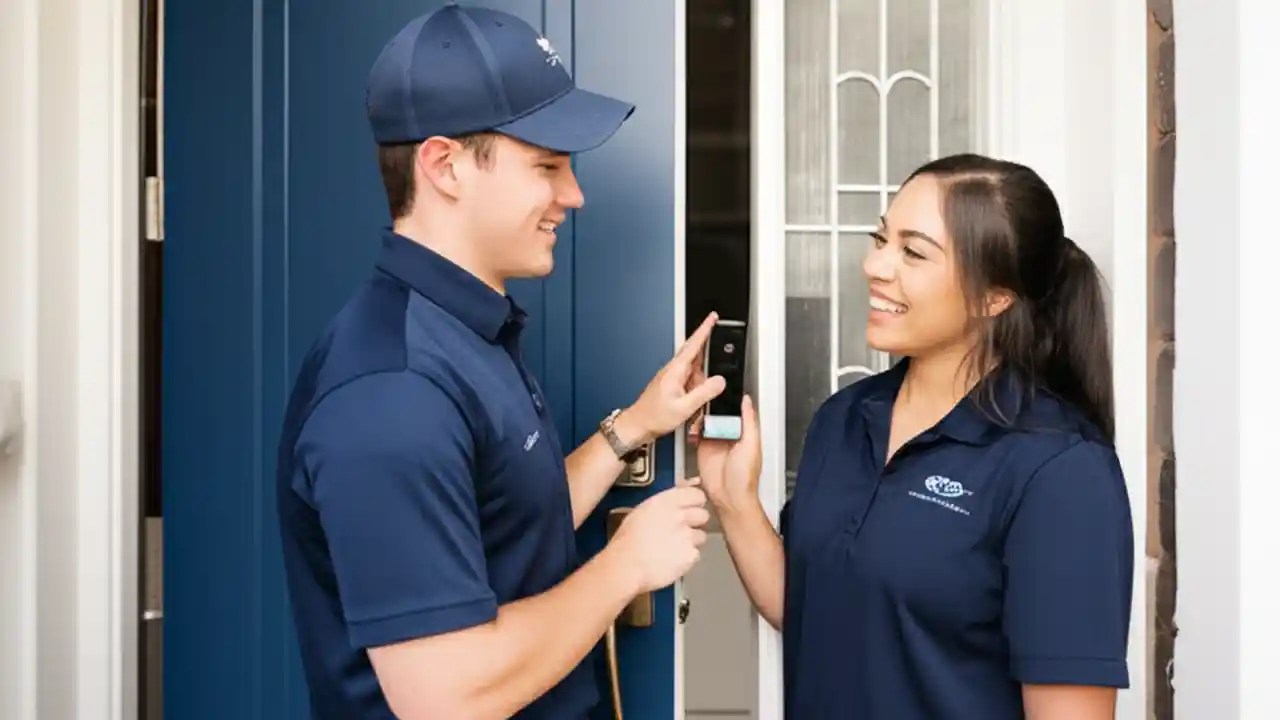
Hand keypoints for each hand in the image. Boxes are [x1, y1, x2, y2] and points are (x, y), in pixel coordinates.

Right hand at [609, 485, 710, 592]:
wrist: (626, 567)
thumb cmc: (627, 541)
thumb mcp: (641, 512)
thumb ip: (664, 503)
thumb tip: (679, 496)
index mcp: (666, 502)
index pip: (697, 494)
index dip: (695, 502)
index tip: (691, 507)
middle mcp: (680, 516)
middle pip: (703, 515)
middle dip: (695, 522)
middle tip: (682, 529)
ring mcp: (688, 537)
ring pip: (701, 536)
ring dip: (692, 541)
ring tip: (674, 548)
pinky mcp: (691, 556)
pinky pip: (696, 554)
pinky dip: (687, 558)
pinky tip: (672, 560)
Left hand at [616, 313, 726, 445]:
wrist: (637, 425)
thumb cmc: (654, 416)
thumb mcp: (684, 407)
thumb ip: (704, 393)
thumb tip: (720, 381)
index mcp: (675, 371)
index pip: (693, 345)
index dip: (704, 329)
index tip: (712, 317)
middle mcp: (673, 370)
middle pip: (695, 356)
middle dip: (706, 359)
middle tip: (710, 368)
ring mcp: (671, 377)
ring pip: (694, 372)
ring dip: (700, 383)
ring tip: (693, 402)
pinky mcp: (671, 385)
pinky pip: (689, 382)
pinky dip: (694, 389)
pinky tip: (691, 402)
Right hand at [692, 394, 761, 514]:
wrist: (728, 497)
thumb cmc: (744, 477)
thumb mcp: (751, 445)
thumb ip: (749, 422)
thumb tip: (748, 401)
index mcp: (743, 433)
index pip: (737, 412)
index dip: (731, 401)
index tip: (724, 387)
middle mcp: (729, 436)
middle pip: (720, 415)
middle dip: (714, 405)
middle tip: (707, 392)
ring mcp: (715, 442)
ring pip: (708, 422)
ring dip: (704, 414)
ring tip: (699, 403)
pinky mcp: (702, 448)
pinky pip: (697, 433)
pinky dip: (695, 426)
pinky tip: (694, 420)